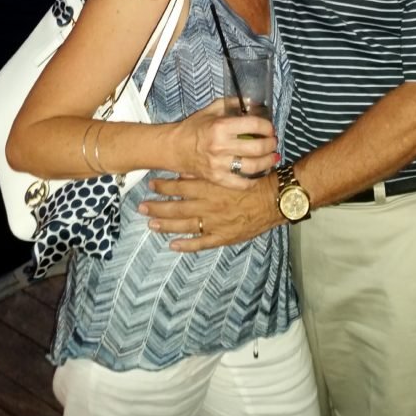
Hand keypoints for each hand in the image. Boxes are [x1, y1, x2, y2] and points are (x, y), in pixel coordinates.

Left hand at [138, 173, 278, 250]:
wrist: (274, 199)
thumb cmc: (253, 180)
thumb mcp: (229, 170)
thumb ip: (208, 172)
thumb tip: (186, 172)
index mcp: (209, 187)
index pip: (180, 187)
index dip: (164, 186)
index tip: (151, 184)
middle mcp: (208, 206)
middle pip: (176, 208)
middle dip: (157, 208)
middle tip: (141, 207)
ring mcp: (214, 223)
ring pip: (184, 226)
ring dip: (165, 226)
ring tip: (150, 224)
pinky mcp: (223, 236)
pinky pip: (201, 243)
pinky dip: (186, 245)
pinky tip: (173, 245)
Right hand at [179, 99, 278, 187]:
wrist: (174, 148)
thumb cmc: (193, 127)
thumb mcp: (211, 110)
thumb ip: (232, 104)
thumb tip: (253, 102)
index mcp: (220, 127)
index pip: (254, 125)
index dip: (267, 127)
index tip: (270, 129)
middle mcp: (221, 146)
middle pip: (257, 147)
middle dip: (271, 144)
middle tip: (273, 142)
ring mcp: (219, 165)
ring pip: (253, 167)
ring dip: (268, 162)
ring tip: (273, 157)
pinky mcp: (216, 179)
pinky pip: (241, 183)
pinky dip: (253, 180)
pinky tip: (259, 173)